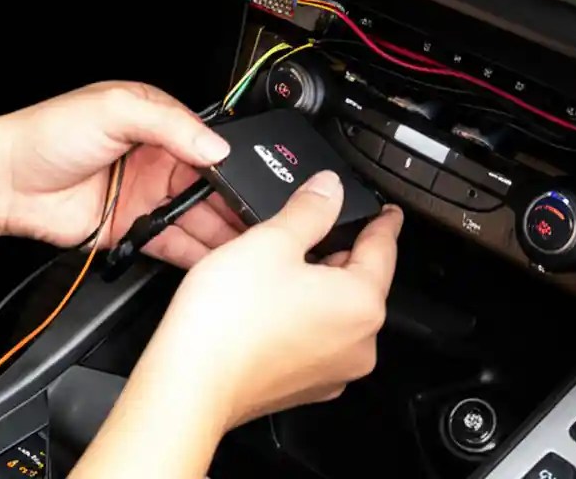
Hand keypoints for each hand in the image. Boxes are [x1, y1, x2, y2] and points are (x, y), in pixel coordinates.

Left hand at [0, 82, 244, 266]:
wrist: (5, 180)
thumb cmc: (47, 133)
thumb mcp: (114, 109)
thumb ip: (169, 124)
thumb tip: (214, 146)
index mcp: (158, 122)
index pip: (209, 144)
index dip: (233, 165)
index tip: (256, 183)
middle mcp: (157, 159)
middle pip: (210, 185)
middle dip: (236, 203)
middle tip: (261, 221)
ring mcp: (146, 196)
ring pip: (197, 217)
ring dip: (222, 232)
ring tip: (248, 247)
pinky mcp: (132, 229)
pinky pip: (173, 243)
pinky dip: (195, 254)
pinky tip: (215, 261)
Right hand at [132, 170, 401, 427]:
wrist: (189, 384)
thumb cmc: (227, 321)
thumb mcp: (271, 242)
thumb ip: (309, 209)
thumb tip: (329, 189)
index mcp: (362, 303)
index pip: (384, 247)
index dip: (382, 220)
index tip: (386, 211)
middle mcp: (357, 343)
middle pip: (357, 280)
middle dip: (332, 251)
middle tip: (303, 228)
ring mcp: (331, 370)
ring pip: (332, 309)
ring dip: (311, 283)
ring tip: (273, 263)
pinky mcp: (303, 385)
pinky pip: (311, 335)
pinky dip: (296, 314)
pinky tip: (264, 300)